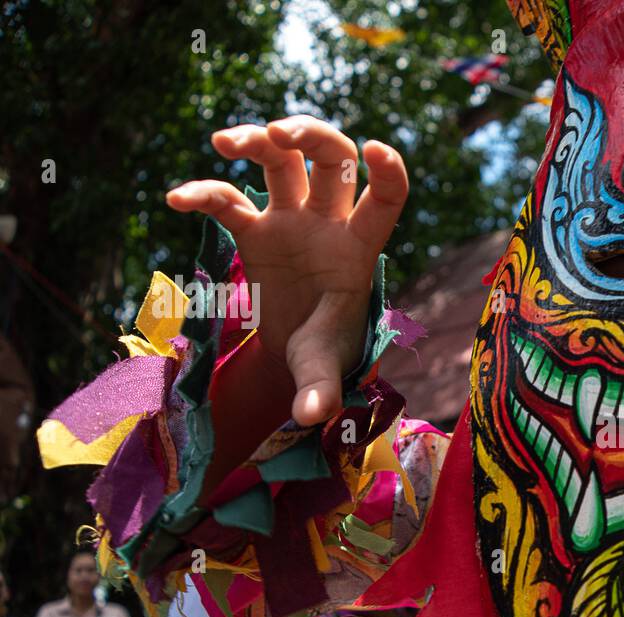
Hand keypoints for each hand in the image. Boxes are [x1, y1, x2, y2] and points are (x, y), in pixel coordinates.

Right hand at [166, 116, 408, 425]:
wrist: (295, 354)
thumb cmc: (323, 352)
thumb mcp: (323, 367)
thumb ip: (320, 387)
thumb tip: (310, 416)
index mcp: (358, 248)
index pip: (385, 199)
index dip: (388, 172)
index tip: (377, 150)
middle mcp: (328, 223)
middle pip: (331, 158)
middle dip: (312, 135)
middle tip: (280, 134)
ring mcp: (290, 222)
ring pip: (281, 160)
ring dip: (258, 140)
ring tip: (226, 142)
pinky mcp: (255, 231)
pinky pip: (229, 201)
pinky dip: (204, 193)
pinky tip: (176, 200)